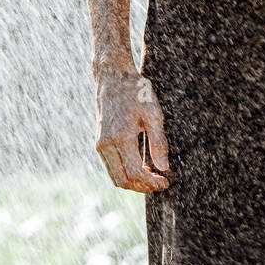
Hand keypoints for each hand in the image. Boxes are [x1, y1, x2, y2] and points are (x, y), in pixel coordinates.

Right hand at [94, 68, 171, 192]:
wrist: (114, 77)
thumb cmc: (136, 92)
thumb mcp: (153, 113)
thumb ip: (158, 142)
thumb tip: (164, 168)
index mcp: (120, 136)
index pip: (135, 172)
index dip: (151, 182)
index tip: (165, 183)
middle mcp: (106, 144)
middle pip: (122, 180)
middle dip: (142, 187)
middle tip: (159, 184)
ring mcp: (100, 144)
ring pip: (115, 177)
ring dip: (133, 183)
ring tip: (152, 179)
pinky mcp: (99, 143)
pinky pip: (111, 167)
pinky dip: (124, 174)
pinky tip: (140, 168)